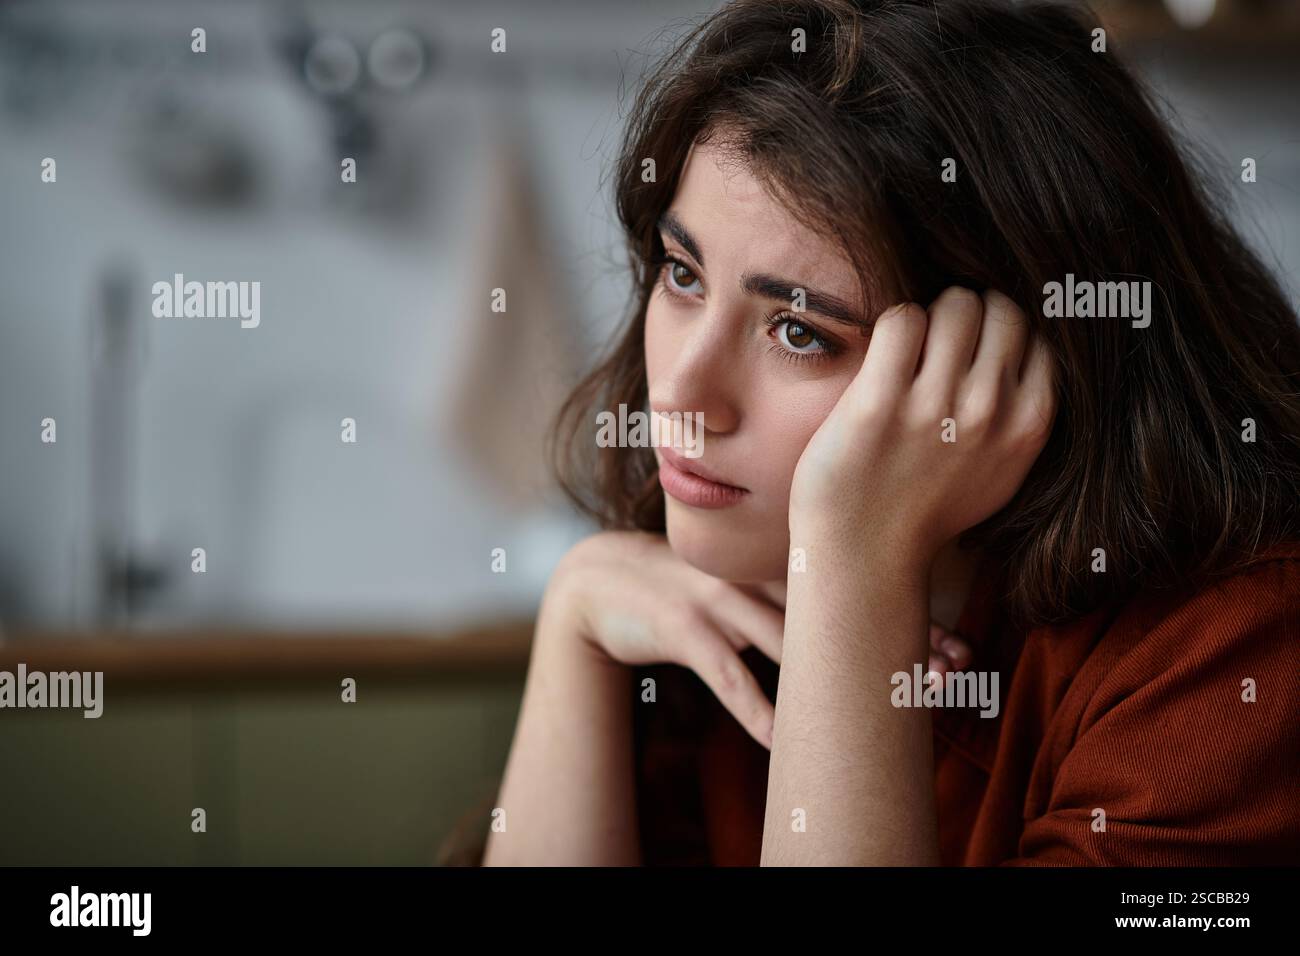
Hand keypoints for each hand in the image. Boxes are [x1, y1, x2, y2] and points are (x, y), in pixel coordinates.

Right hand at [550, 530, 973, 747]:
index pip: (853, 584)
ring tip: (881, 713)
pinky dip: (756, 711)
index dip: (905, 615)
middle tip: (949, 673)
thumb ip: (787, 594)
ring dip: (834, 679)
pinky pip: (728, 677)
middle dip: (893, 641)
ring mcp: (718, 599)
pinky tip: (783, 743)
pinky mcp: (682, 629)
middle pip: (835, 609)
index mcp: (774, 561)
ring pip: (788, 643)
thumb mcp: (739, 581)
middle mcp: (754, 575)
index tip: (958, 646)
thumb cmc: (684, 589)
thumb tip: (849, 621)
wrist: (600, 582)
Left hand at [789, 287, 1055, 574]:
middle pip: (1000, 306)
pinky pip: (902, 319)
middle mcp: (990, 412)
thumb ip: (1023, 408)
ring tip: (911, 350)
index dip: (1002, 328)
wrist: (866, 553)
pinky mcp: (879, 404)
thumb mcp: (1003, 467)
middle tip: (939, 342)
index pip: (1038, 330)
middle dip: (970, 314)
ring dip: (930, 316)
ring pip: (954, 304)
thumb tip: (1031, 336)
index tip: (975, 348)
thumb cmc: (929, 505)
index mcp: (1030, 424)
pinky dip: (894, 325)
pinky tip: (884, 358)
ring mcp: (935, 407)